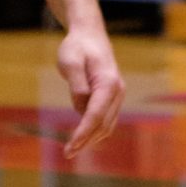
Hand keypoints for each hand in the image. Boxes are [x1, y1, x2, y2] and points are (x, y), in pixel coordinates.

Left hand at [55, 23, 124, 158]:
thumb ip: (77, 85)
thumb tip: (81, 109)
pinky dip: (94, 129)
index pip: (95, 116)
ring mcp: (117, 95)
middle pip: (103, 125)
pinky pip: (105, 119)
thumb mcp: (70, 61)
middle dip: (86, 141)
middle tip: (68, 153)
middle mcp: (117, 91)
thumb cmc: (77, 46)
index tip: (70, 148)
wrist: (89, 34)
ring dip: (91, 138)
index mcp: (108, 83)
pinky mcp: (112, 98)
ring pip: (106, 125)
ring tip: (72, 148)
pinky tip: (81, 136)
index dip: (83, 134)